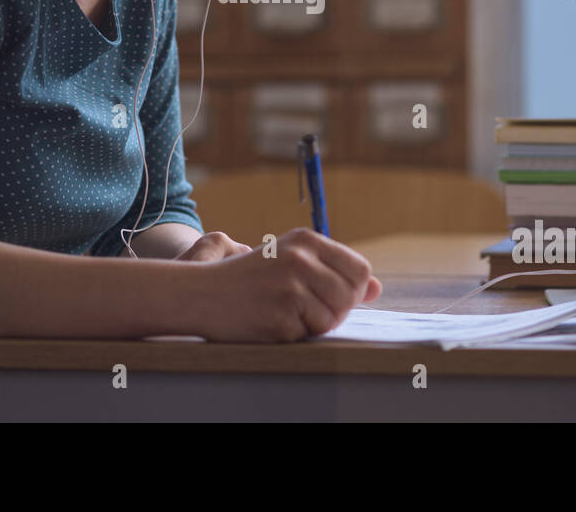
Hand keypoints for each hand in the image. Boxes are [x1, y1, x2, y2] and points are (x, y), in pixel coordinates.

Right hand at [187, 228, 382, 342]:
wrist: (200, 293)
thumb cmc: (249, 279)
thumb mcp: (292, 262)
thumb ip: (335, 272)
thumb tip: (376, 289)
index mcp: (306, 240)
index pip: (360, 269)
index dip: (350, 289)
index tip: (324, 293)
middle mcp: (301, 258)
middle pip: (349, 296)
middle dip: (333, 309)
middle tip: (300, 306)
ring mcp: (291, 287)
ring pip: (332, 319)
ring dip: (313, 324)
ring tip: (284, 312)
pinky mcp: (281, 316)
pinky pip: (308, 335)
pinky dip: (293, 334)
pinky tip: (270, 320)